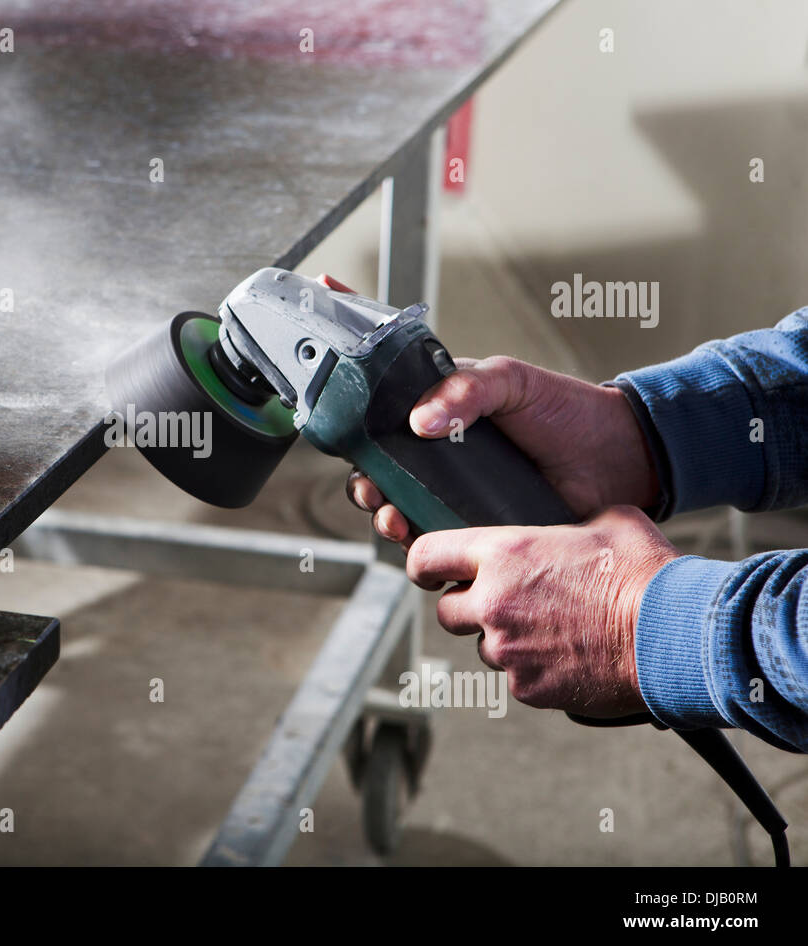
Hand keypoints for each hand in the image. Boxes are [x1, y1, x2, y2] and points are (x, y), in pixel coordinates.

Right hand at [319, 275, 660, 545]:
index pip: (379, 420)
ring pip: (400, 512)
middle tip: (372, 489)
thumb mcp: (511, 380)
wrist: (620, 458)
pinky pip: (436, 543)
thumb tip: (421, 419)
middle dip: (364, 486)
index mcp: (439, 413)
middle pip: (379, 475)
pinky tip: (419, 540)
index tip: (342, 440)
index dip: (352, 431)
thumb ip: (465, 388)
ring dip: (384, 518)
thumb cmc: (568, 411)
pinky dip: (419, 546)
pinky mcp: (478, 530)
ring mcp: (457, 495)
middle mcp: (440, 458)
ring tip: (393, 518)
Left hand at [406, 506, 678, 716]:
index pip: (426, 556)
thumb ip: (572, 523)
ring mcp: (507, 650)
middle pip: (446, 611)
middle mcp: (493, 602)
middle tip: (503, 604)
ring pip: (484, 648)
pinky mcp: (528, 688)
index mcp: (503, 554)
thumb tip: (576, 526)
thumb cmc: (648, 574)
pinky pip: (515, 678)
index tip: (431, 572)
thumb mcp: (609, 521)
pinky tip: (570, 657)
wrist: (677, 636)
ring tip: (553, 631)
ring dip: (505, 640)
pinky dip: (535, 670)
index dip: (424, 565)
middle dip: (467, 608)